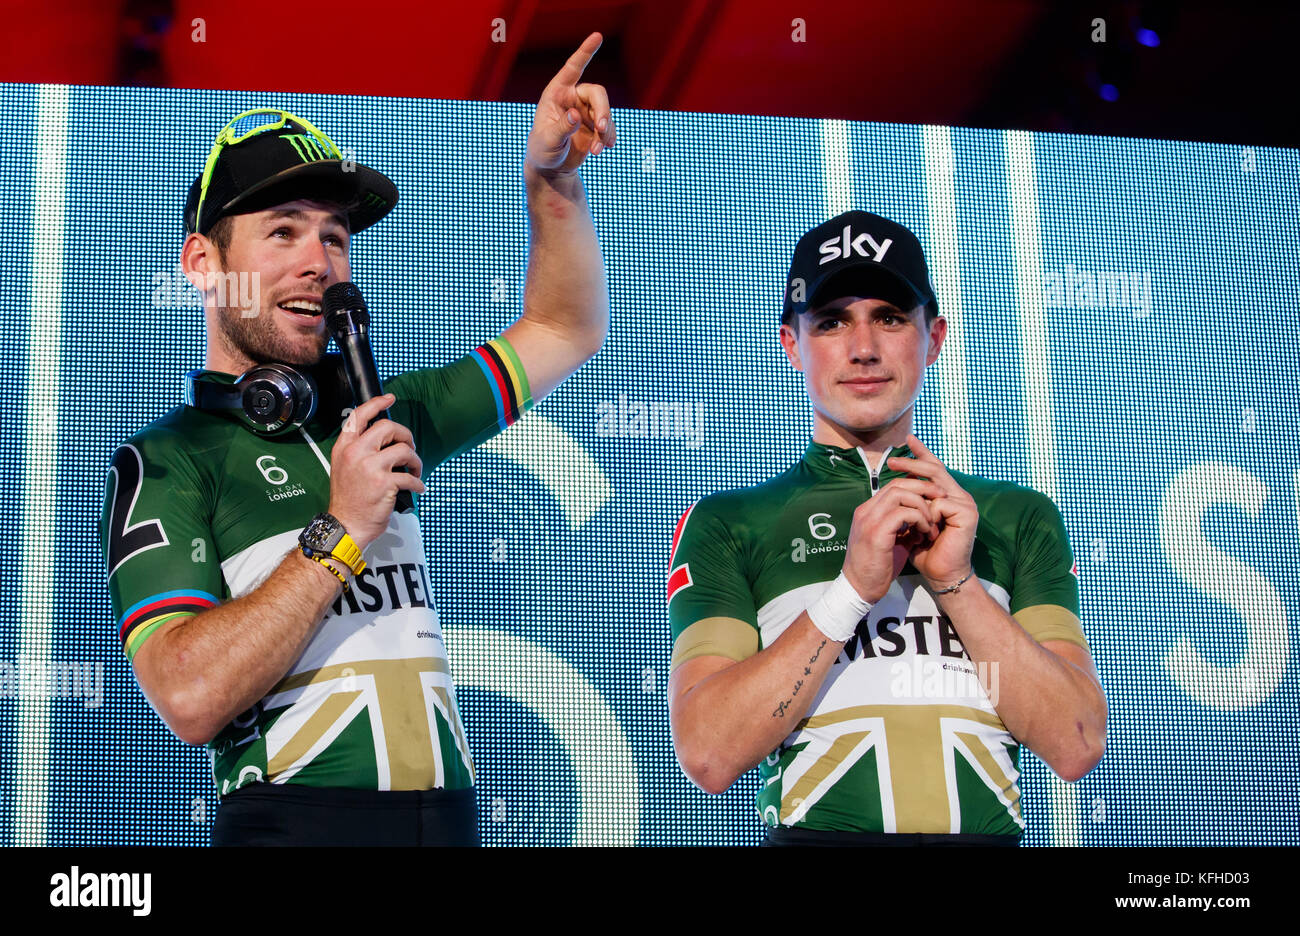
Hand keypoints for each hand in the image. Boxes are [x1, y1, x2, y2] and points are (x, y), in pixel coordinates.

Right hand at [327, 394, 425, 551]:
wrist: (346, 525)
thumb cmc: (348, 499)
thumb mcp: (344, 467)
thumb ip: (359, 450)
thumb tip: (385, 439)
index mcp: (345, 447)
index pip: (359, 415)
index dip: (377, 403)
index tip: (390, 398)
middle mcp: (356, 453)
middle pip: (388, 427)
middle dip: (405, 435)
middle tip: (409, 447)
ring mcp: (370, 467)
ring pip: (404, 450)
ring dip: (415, 461)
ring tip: (414, 471)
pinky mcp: (384, 483)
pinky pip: (410, 477)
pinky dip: (418, 483)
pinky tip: (417, 488)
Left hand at [525, 31, 616, 174]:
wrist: (550, 169)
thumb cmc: (542, 151)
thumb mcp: (547, 141)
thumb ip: (561, 128)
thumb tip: (575, 115)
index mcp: (556, 93)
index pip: (573, 68)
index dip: (585, 52)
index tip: (598, 36)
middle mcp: (573, 98)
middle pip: (597, 94)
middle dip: (604, 111)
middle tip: (602, 129)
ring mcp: (585, 112)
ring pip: (605, 112)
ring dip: (605, 131)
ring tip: (597, 150)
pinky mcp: (594, 127)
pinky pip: (608, 127)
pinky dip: (607, 139)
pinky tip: (599, 151)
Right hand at [841, 472, 947, 603]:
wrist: (860, 589)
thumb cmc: (876, 568)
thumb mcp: (890, 541)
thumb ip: (902, 527)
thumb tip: (922, 518)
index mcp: (868, 511)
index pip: (893, 486)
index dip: (916, 487)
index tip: (934, 497)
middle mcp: (866, 511)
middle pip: (897, 484)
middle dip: (923, 488)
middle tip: (941, 498)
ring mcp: (869, 521)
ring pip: (900, 494)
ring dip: (922, 505)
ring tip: (931, 523)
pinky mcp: (876, 533)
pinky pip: (903, 513)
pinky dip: (919, 519)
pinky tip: (924, 533)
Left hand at [886, 434, 978, 589]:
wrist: (939, 573)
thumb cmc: (925, 550)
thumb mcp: (912, 521)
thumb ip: (910, 503)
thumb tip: (897, 484)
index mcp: (947, 496)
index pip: (934, 469)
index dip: (922, 454)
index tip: (908, 439)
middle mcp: (959, 496)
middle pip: (935, 470)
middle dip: (913, 462)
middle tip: (892, 460)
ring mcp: (965, 503)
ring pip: (935, 485)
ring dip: (915, 491)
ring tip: (903, 502)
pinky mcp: (967, 514)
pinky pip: (939, 504)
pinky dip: (927, 514)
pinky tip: (925, 530)